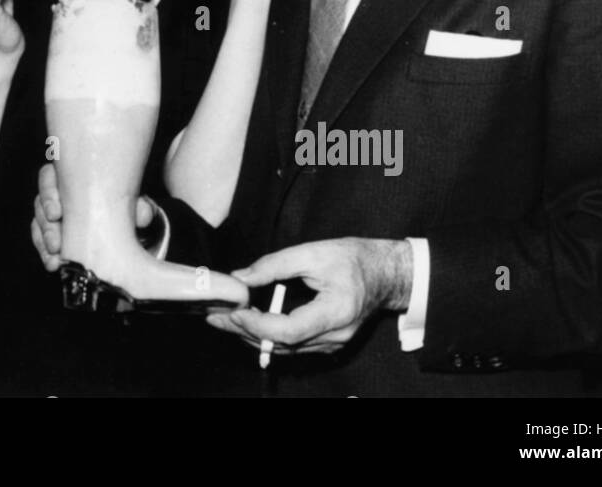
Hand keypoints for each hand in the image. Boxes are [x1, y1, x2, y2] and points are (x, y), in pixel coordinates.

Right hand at [31, 163, 156, 271]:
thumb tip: (144, 214)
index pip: (49, 177)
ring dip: (44, 243)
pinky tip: (53, 264)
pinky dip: (46, 253)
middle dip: (46, 226)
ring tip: (55, 260)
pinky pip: (41, 240)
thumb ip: (138, 206)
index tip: (56, 214)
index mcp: (71, 175)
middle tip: (56, 244)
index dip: (49, 195)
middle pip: (40, 203)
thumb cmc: (124, 203)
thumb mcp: (132, 203)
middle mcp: (58, 191)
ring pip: (38, 223)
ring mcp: (52, 212)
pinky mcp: (51, 232)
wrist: (126, 221)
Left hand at [205, 238, 411, 353]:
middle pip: (283, 345)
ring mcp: (334, 343)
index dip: (258, 326)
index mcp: (335, 312)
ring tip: (225, 320)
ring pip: (286, 350)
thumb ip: (274, 265)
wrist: (386, 273)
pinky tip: (250, 324)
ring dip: (253, 336)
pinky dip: (270, 336)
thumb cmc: (354, 259)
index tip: (234, 312)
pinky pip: (294, 346)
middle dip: (245, 333)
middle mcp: (335, 335)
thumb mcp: (313, 252)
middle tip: (215, 317)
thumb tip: (241, 277)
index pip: (289, 331)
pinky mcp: (329, 342)